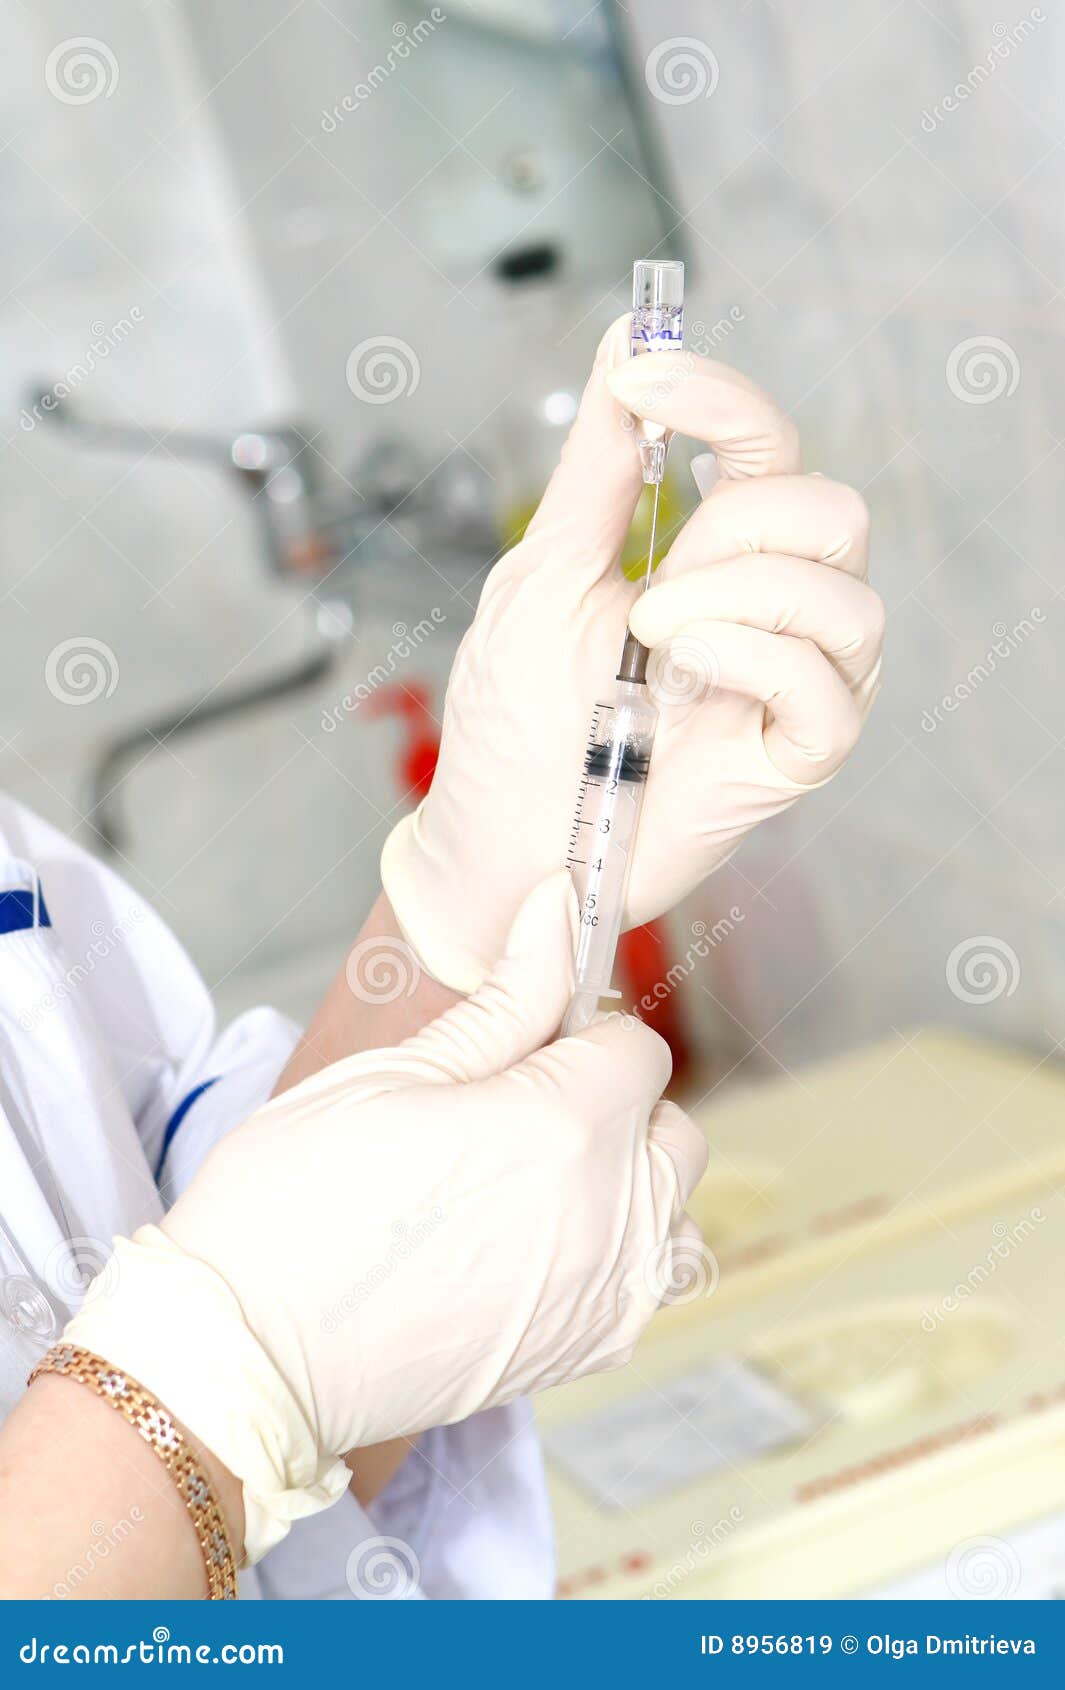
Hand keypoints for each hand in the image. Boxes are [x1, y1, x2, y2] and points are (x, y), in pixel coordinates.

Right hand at [66, 874, 706, 1561]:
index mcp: (566, 1125)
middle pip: (669, 1126)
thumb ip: (506, 996)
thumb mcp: (397, 1070)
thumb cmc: (298, 1202)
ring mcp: (609, 1290)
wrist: (249, 1355)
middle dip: (611, 1106)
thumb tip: (561, 907)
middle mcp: (613, 1211)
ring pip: (672, 1208)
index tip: (520, 1054)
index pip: (637, 1048)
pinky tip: (534, 1249)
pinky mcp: (590, 1349)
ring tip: (529, 1188)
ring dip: (628, 1184)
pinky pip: (650, 1280)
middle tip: (513, 1118)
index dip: (578, 1035)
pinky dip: (618, 1254)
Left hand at [382, 318, 882, 991]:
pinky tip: (693, 677)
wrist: (498, 841)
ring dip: (742, 597)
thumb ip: (596, 463)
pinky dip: (762, 661)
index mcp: (713, 558)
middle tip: (646, 593)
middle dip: (736, 529)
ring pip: (849, 596)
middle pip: (831, 512)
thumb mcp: (544, 570)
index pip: (767, 449)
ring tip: (655, 640)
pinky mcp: (793, 760)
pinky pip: (833, 689)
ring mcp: (787, 688)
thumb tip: (626, 340)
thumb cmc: (515, 718)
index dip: (724, 398)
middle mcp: (768, 615)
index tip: (646, 380)